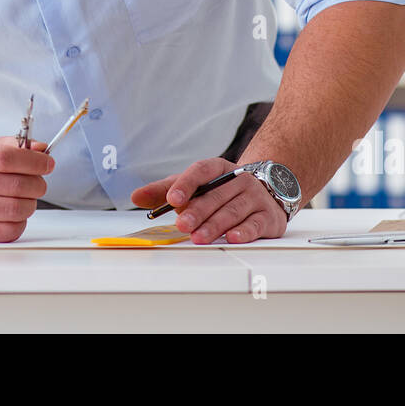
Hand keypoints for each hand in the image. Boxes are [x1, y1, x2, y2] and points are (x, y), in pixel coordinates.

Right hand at [0, 136, 53, 241]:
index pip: (5, 158)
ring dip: (31, 204)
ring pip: (16, 209)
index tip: (47, 163)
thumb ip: (12, 145)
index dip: (33, 161)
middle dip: (38, 184)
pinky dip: (21, 222)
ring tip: (27, 199)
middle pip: (16, 185)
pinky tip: (15, 215)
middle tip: (39, 183)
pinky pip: (9, 230)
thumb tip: (41, 149)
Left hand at [131, 157, 287, 244]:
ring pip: (233, 210)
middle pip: (216, 195)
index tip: (171, 199)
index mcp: (218, 168)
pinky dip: (243, 231)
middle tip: (182, 224)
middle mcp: (239, 180)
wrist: (267, 191)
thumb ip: (165, 190)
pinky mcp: (267, 216)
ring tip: (199, 237)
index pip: (201, 171)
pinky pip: (255, 223)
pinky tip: (232, 237)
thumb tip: (136, 196)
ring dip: (214, 225)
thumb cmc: (223, 191)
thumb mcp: (194, 186)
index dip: (186, 184)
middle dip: (197, 211)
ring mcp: (255, 197)